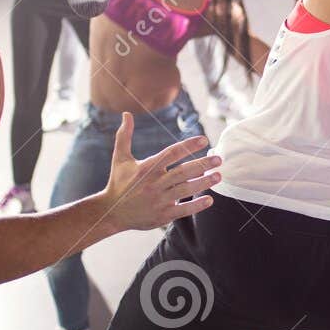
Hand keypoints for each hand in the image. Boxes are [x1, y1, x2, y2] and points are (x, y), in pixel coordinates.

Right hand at [99, 115, 219, 230]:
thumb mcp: (120, 158)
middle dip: (202, 164)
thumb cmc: (118, 183)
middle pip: (183, 172)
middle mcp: (154, 183)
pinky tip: (209, 199)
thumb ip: (124, 136)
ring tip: (218, 175)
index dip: (188, 145)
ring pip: (185, 190)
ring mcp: (159, 200)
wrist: (111, 212)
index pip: (171, 153)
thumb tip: (126, 113)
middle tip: (218, 159)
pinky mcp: (162, 215)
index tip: (204, 140)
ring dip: (203, 183)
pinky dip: (196, 205)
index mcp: (146, 168)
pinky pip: (182, 210)